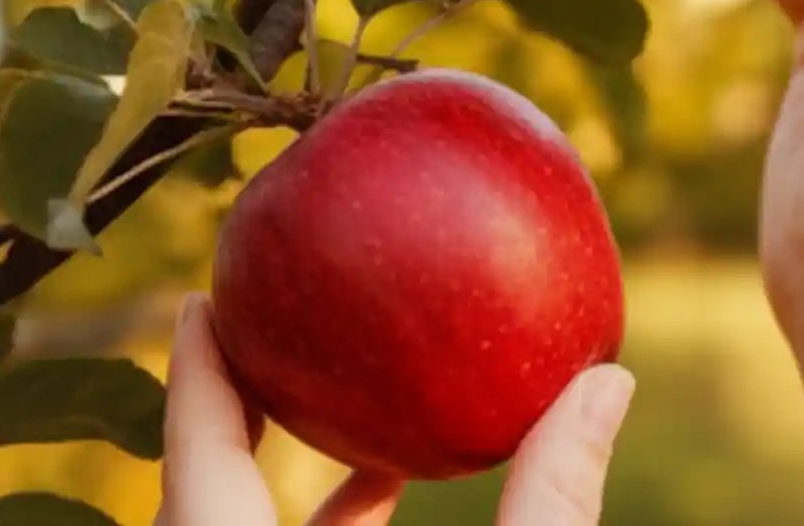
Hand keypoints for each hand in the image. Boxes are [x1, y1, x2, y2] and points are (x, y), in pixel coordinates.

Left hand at [155, 293, 633, 525]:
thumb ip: (550, 498)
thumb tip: (609, 381)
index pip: (197, 462)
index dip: (195, 377)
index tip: (203, 299)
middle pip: (199, 493)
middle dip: (226, 411)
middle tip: (254, 329)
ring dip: (273, 470)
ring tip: (334, 402)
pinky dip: (310, 519)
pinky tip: (379, 488)